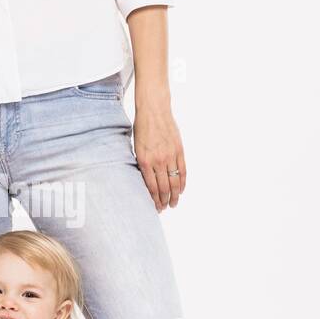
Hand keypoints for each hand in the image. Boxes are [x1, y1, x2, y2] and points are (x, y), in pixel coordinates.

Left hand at [133, 96, 185, 210]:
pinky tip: (181, 190)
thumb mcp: (136, 147)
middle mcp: (158, 160)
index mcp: (145, 161)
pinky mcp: (179, 150)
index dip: (154, 200)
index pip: (151, 187)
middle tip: (164, 208)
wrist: (154, 110)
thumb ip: (142, 164)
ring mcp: (170, 155)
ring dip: (174, 195)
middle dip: (164, 201)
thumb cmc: (142, 128)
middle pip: (164, 188)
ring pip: (174, 182)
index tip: (155, 208)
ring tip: (173, 204)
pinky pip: (183, 171)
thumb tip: (146, 181)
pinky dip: (183, 182)